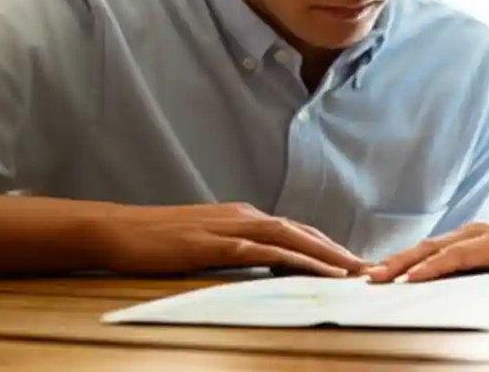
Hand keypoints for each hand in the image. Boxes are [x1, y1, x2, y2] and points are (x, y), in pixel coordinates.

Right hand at [89, 202, 365, 276]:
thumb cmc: (157, 241)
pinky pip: (264, 253)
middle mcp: (243, 217)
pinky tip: (313, 271)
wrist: (118, 230)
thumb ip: (233, 250)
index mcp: (242, 217)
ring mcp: (230, 228)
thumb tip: (260, 264)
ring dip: (327, 255)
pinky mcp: (215, 245)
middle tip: (370, 268)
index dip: (327, 246)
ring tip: (354, 271)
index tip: (353, 263)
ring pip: (291, 238)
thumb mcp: (204, 245)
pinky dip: (295, 260)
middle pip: (303, 231)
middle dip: (339, 250)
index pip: (295, 230)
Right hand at [365, 222, 488, 282]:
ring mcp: (463, 235)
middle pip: (433, 247)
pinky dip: (405, 258)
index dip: (436, 265)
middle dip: (403, 261)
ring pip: (425, 246)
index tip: (413, 278)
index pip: (460, 254)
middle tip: (375, 277)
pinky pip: (428, 249)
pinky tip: (386, 271)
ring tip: (371, 276)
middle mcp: (474, 233)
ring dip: (398, 260)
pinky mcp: (458, 241)